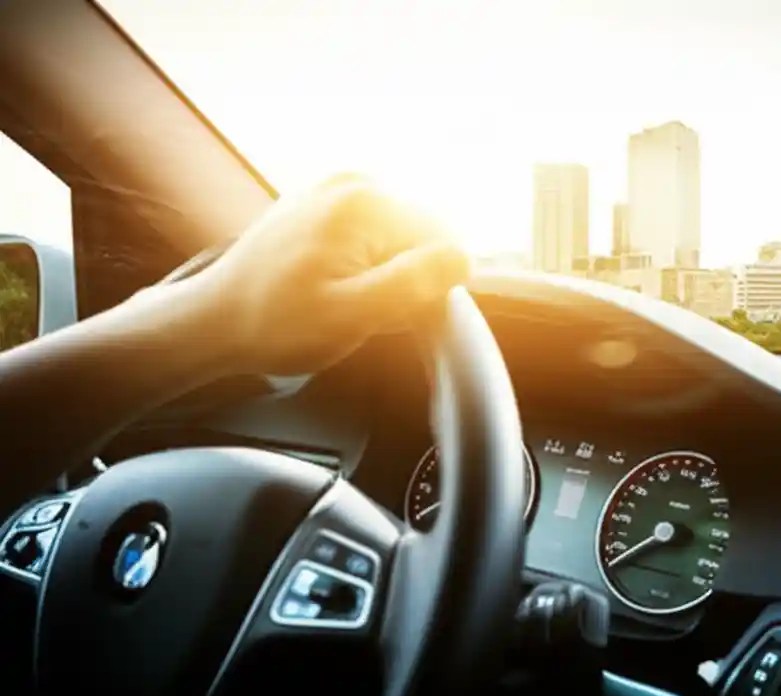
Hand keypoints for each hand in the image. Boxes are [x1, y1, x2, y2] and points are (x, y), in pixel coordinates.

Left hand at [176, 174, 468, 375]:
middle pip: (420, 238)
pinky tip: (329, 288)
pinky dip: (364, 268)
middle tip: (359, 310)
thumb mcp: (354, 314)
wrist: (211, 322)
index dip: (428, 287)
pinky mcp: (322, 205)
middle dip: (404, 280)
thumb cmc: (276, 325)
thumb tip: (464, 257)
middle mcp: (352, 182)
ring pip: (398, 242)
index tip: (389, 314)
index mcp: (364, 201)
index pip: (442, 242)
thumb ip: (414, 283)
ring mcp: (334, 189)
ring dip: (384, 277)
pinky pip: (372, 238)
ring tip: (339, 299)